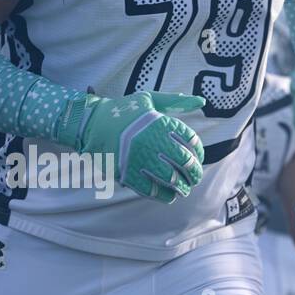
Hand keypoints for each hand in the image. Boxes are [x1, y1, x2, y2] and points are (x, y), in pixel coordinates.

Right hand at [76, 90, 205, 203]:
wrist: (92, 123)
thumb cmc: (124, 110)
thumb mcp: (149, 99)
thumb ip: (175, 102)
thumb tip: (202, 101)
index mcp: (160, 123)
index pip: (191, 141)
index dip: (199, 152)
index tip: (198, 157)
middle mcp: (152, 141)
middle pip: (185, 163)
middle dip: (195, 173)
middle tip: (196, 178)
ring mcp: (140, 159)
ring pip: (171, 180)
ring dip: (182, 188)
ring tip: (183, 189)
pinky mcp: (128, 174)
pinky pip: (151, 190)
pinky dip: (163, 196)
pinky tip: (168, 195)